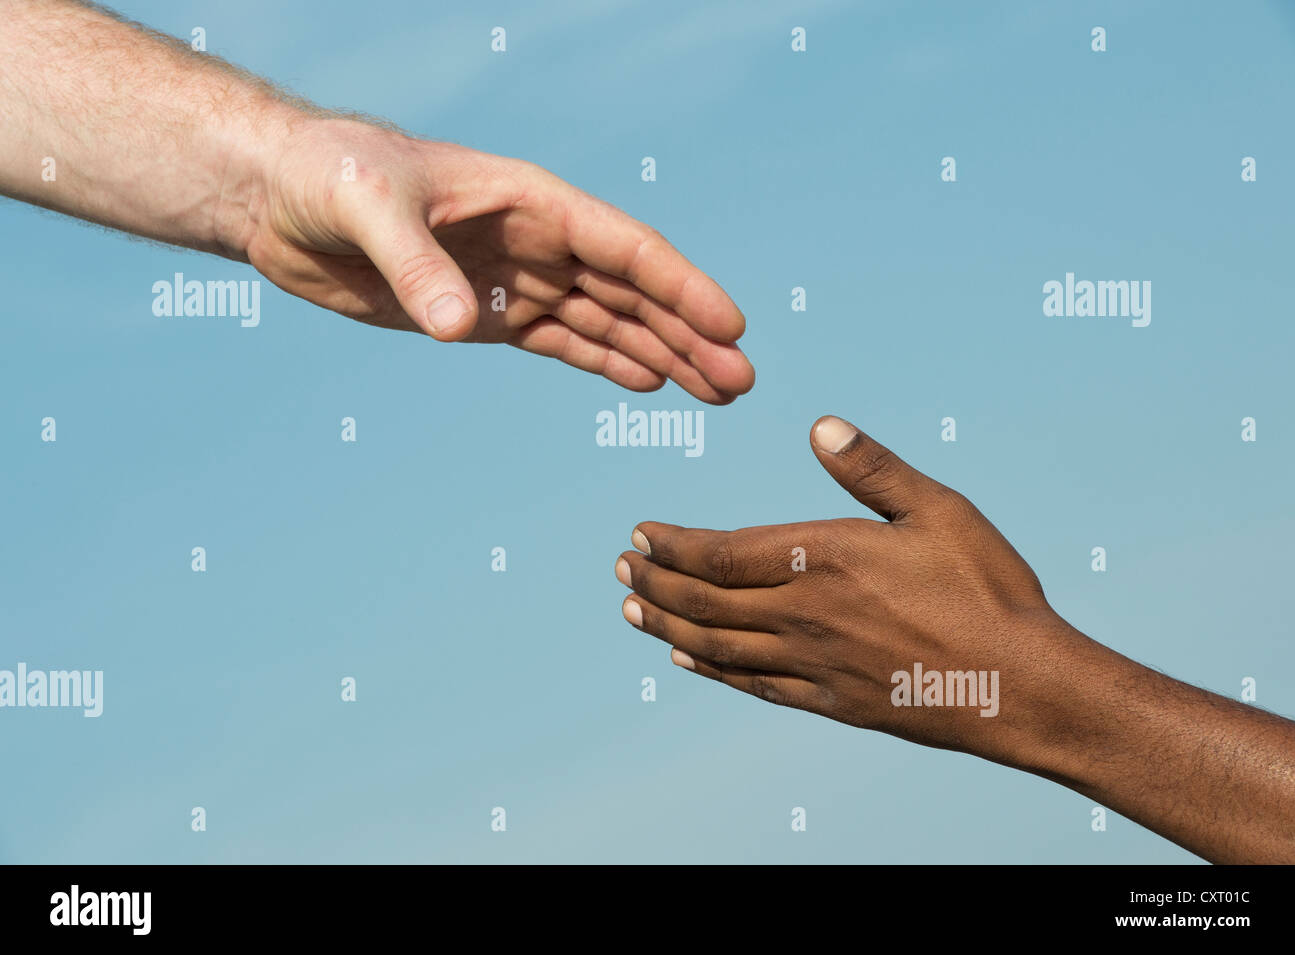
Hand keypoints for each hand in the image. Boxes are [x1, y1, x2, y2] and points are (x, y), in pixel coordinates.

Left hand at [238, 117, 753, 403]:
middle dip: (689, 334)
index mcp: (529, 200)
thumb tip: (463, 326)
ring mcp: (516, 276)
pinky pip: (563, 338)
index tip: (731, 326)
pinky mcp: (487, 311)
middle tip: (742, 382)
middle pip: (631, 291)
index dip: (681, 286)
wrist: (281, 198)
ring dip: (662, 354)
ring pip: (608, 319)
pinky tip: (647, 383)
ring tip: (716, 393)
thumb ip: (416, 263)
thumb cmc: (327, 174)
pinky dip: (606, 361)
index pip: (623, 246)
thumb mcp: (367, 206)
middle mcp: (536, 239)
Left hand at [615, 414, 1096, 765]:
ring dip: (669, 624)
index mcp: (824, 558)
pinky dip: (713, 670)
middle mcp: (805, 614)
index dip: (674, 545)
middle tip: (622, 568)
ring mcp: (814, 664)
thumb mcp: (939, 510)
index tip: (640, 534)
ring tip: (634, 610)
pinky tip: (689, 661)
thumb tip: (819, 426)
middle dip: (657, 582)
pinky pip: (754, 685)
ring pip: (718, 645)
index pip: (722, 552)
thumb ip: (872, 469)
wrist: (1021, 686)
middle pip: (706, 600)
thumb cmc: (987, 590)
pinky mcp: (832, 703)